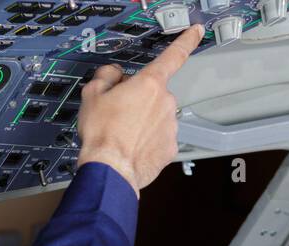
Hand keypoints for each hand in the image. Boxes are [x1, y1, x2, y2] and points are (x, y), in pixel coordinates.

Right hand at [74, 23, 203, 195]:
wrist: (110, 170)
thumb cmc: (102, 134)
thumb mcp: (92, 94)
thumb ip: (106, 76)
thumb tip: (114, 74)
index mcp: (149, 84)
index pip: (173, 56)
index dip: (186, 41)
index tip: (196, 32)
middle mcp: (165, 103)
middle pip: (154, 93)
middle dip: (140, 98)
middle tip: (119, 112)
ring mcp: (170, 127)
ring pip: (157, 117)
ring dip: (143, 121)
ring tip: (123, 133)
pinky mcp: (170, 148)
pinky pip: (159, 138)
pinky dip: (148, 141)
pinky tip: (133, 146)